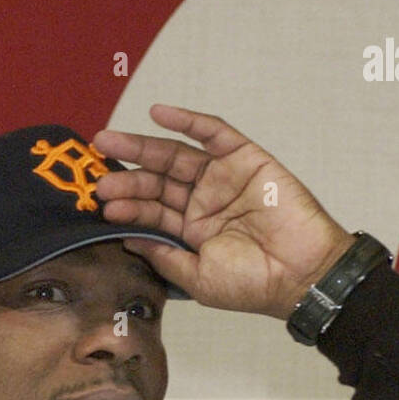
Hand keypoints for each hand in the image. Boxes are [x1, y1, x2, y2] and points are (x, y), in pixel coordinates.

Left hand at [92, 104, 354, 319]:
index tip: (101, 204)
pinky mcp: (244, 159)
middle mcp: (204, 203)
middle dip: (127, 177)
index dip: (127, 206)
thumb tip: (127, 238)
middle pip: (157, 182)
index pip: (152, 212)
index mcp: (192, 232)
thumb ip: (163, 256)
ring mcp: (223, 179)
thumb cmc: (252, 285)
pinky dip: (187, 121)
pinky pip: (213, 134)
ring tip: (109, 143)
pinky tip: (158, 114)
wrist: (299, 274)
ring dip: (143, 147)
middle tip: (99, 175)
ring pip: (176, 156)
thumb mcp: (197, 277)